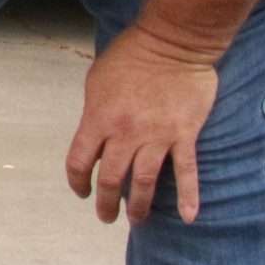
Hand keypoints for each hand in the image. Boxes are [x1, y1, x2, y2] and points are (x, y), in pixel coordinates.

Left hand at [64, 24, 219, 224]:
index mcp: (97, 120)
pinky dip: (187, 196)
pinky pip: (185, 171)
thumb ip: (94, 113)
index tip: (81, 192)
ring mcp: (156, 136)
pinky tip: (188, 217)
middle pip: (110, 179)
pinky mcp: (184, 135)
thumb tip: (94, 136)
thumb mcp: (96, 83)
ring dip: (138, 205)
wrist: (172, 44)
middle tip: (106, 216)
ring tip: (136, 220)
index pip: (79, 162)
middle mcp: (125, 134)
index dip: (77, 182)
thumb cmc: (129, 57)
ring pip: (144, 181)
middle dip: (105, 203)